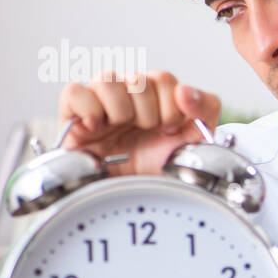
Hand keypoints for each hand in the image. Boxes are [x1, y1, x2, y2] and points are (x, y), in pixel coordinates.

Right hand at [56, 70, 221, 175]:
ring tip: (120, 130)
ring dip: (120, 111)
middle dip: (148, 114)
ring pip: (107, 79)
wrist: (134, 199)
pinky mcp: (71, 112)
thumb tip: (184, 90)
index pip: (164, 78)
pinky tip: (97, 128)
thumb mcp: (195, 138)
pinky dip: (88, 109)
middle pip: (138, 79)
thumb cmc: (160, 166)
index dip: (171, 107)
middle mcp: (128, 92)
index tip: (169, 130)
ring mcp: (100, 100)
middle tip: (145, 134)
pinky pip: (74, 90)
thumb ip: (205, 107)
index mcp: (157, 93)